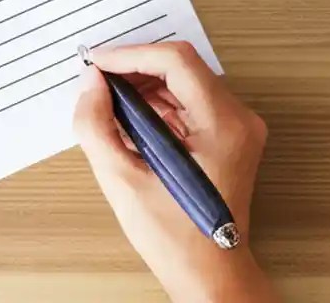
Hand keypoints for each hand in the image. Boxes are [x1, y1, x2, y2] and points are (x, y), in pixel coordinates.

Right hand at [72, 43, 275, 302]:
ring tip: (108, 102)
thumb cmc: (177, 238)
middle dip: (135, 70)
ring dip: (145, 86)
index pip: (175, 61)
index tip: (97, 64)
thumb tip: (91, 86)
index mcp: (222, 125)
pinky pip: (191, 104)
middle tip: (97, 82)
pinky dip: (159, 105)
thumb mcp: (123, 180)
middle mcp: (239, 119)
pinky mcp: (229, 138)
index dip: (130, 55)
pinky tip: (130, 119)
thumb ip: (97, 126)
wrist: (210, 274)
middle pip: (182, 68)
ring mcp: (237, 128)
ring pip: (185, 83)